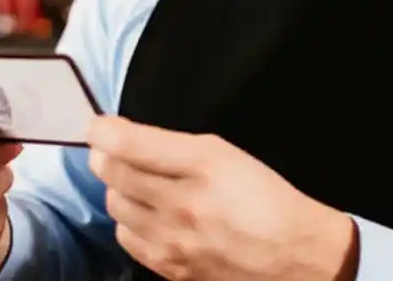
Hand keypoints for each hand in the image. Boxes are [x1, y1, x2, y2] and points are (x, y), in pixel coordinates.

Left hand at [87, 116, 358, 280]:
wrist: (294, 256)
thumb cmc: (265, 199)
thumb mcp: (227, 154)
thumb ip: (174, 145)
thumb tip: (124, 137)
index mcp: (204, 165)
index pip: (129, 144)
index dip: (103, 131)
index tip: (98, 126)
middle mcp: (183, 204)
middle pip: (112, 173)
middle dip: (105, 155)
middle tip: (112, 149)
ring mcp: (173, 240)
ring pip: (115, 204)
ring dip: (119, 188)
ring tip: (139, 182)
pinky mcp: (169, 267)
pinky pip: (125, 236)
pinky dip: (129, 221)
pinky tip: (149, 214)